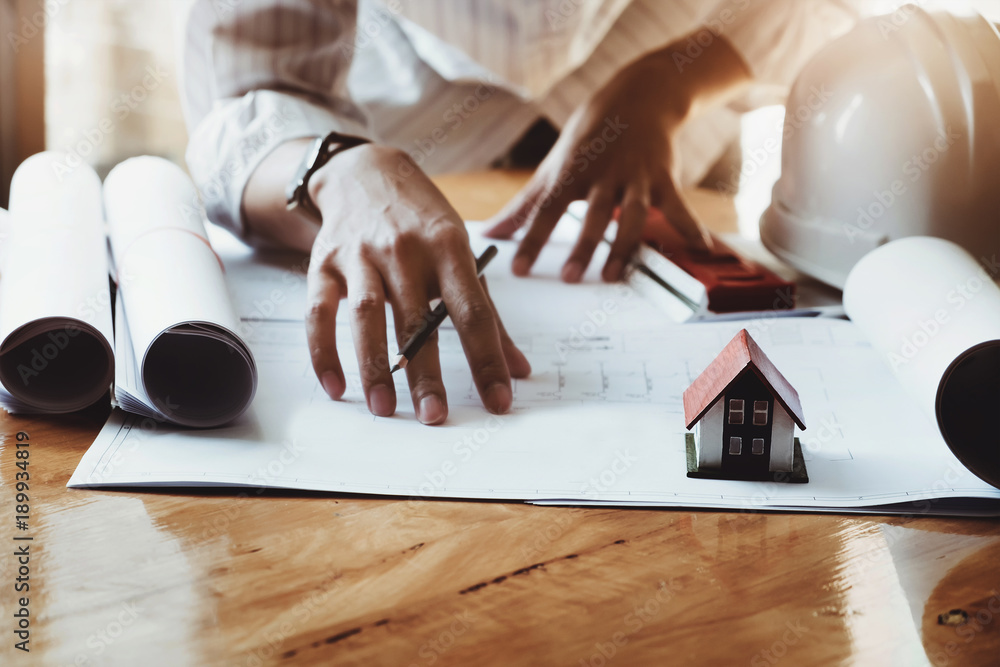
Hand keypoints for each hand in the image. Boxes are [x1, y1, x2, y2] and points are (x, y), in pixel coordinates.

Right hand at [305, 144, 530, 423]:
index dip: (487, 358)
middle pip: (415, 319)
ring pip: (365, 316)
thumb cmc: (422, 220)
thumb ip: (487, 311)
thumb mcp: (462, 251)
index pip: (473, 311)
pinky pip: (318, 312)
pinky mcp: (324, 263)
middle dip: (425, 372)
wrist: (365, 172)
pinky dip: (323, 351)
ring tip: (384, 408)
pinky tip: (335, 386)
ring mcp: (360, 256)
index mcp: (448, 247)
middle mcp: (404, 250)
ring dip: (373, 366)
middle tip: (434, 416)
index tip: (499, 400)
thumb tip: (517, 368)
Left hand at [485, 51, 719, 282]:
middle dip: (582, 246)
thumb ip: (524, 205)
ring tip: (614, 275)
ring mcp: (637, 177)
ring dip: (624, 246)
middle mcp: (604, 174)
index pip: (546, 209)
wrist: (638, 97)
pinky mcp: (665, 178)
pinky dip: (690, 226)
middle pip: (592, 214)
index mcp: (571, 171)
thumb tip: (490, 234)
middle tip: (569, 278)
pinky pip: (678, 206)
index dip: (531, 239)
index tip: (518, 268)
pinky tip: (699, 248)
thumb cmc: (588, 138)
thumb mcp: (553, 166)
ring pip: (632, 214)